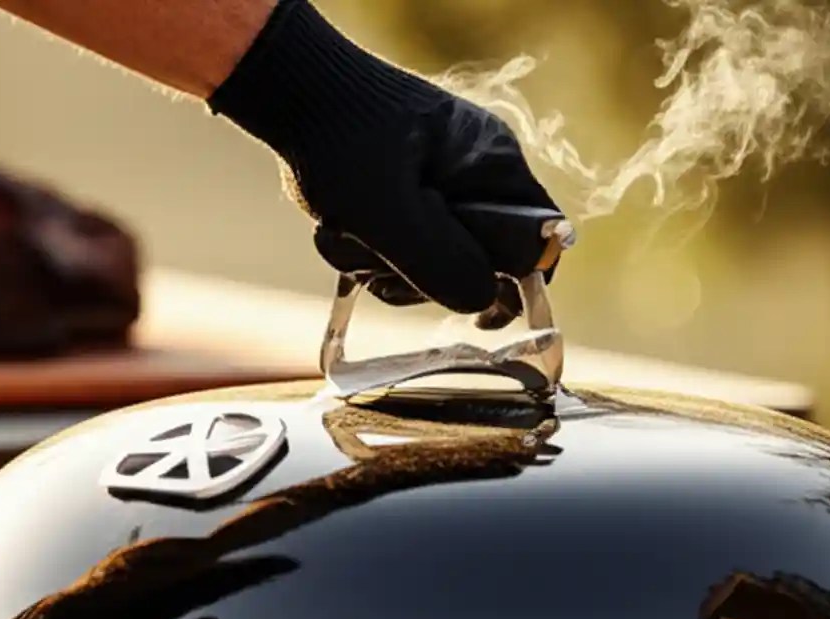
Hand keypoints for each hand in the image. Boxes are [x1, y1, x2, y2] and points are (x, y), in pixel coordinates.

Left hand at [208, 0, 563, 324]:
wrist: (290, 90)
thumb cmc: (341, 139)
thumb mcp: (389, 212)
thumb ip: (441, 262)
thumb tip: (484, 301)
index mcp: (493, 166)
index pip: (538, 241)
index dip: (517, 285)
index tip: (483, 318)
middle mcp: (478, 174)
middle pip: (480, 261)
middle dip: (425, 275)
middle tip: (381, 259)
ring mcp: (442, 184)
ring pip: (434, 260)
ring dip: (387, 265)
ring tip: (347, 234)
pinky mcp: (408, 195)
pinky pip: (404, 248)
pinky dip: (370, 251)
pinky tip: (341, 229)